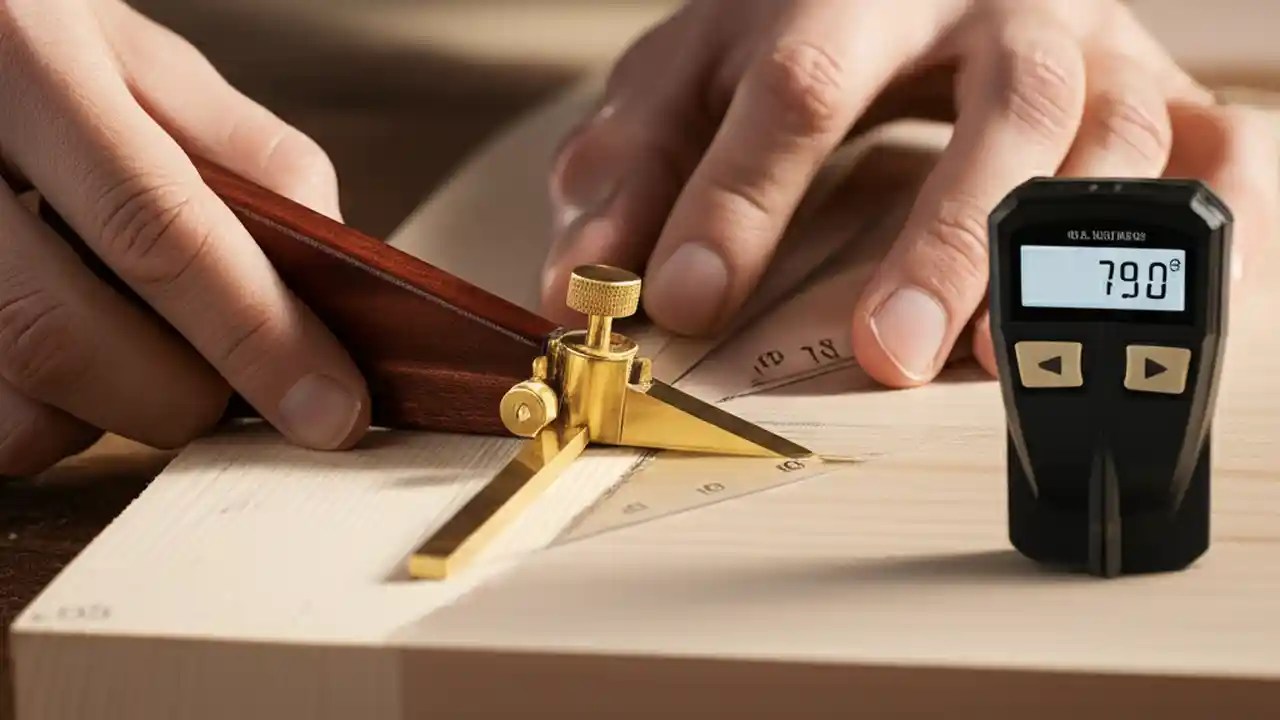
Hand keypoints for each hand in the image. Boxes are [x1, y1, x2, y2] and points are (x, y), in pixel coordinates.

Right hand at [0, 0, 370, 474]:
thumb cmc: (44, 44)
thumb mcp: (147, 61)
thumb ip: (249, 156)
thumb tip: (333, 287)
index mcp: (30, 56)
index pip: (157, 227)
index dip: (256, 335)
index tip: (331, 409)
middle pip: (62, 332)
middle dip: (180, 397)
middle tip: (231, 395)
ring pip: (7, 392)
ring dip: (100, 414)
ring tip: (134, 356)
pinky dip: (42, 414)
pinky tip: (63, 360)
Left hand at [544, 0, 1277, 383]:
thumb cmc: (800, 30)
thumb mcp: (694, 71)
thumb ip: (632, 160)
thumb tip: (579, 271)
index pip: (800, 84)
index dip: (739, 197)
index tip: (683, 300)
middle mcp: (997, 8)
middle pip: (1001, 108)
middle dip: (946, 238)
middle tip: (888, 354)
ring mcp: (1094, 49)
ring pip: (1114, 140)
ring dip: (1065, 254)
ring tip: (1000, 357)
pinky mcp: (1159, 93)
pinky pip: (1221, 154)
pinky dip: (1214, 228)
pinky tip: (1167, 291)